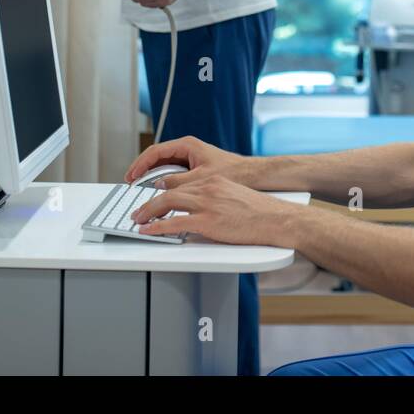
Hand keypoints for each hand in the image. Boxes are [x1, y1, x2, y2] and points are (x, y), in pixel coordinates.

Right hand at [124, 135, 250, 189]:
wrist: (252, 175)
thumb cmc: (234, 171)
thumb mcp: (201, 179)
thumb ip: (178, 182)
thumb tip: (159, 187)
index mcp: (187, 145)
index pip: (155, 151)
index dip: (140, 165)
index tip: (131, 176)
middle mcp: (187, 149)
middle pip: (157, 158)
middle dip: (142, 171)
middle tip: (131, 184)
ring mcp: (190, 158)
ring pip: (164, 166)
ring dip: (152, 177)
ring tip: (141, 190)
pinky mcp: (194, 168)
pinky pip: (173, 173)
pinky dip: (164, 181)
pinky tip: (159, 193)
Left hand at [129, 174, 297, 246]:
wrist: (275, 218)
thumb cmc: (259, 212)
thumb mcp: (233, 196)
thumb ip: (214, 198)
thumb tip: (199, 209)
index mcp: (213, 182)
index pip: (180, 184)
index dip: (162, 193)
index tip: (153, 200)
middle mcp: (208, 188)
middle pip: (169, 192)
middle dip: (149, 203)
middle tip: (138, 212)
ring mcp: (207, 204)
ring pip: (167, 203)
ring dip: (148, 212)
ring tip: (138, 220)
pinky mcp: (208, 221)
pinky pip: (174, 223)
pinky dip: (157, 227)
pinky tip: (148, 231)